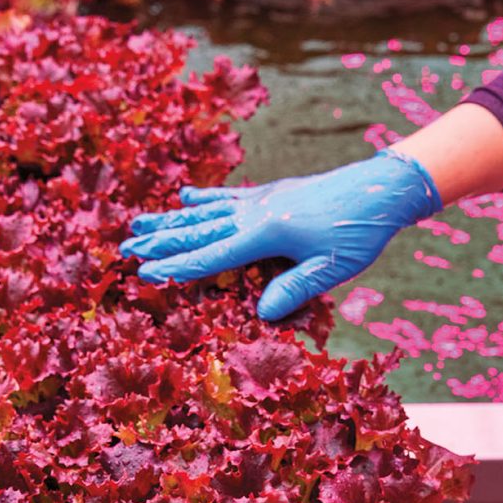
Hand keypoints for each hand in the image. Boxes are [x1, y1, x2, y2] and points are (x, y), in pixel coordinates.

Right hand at [121, 148, 441, 321]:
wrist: (379, 188)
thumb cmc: (357, 232)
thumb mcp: (330, 269)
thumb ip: (294, 289)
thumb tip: (260, 314)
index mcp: (266, 233)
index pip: (212, 256)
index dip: (178, 268)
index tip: (145, 273)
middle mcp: (255, 212)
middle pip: (197, 230)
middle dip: (159, 241)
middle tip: (123, 248)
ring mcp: (260, 199)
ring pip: (205, 212)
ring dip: (170, 220)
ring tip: (137, 223)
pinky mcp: (270, 193)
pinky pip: (227, 197)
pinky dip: (203, 198)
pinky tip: (183, 195)